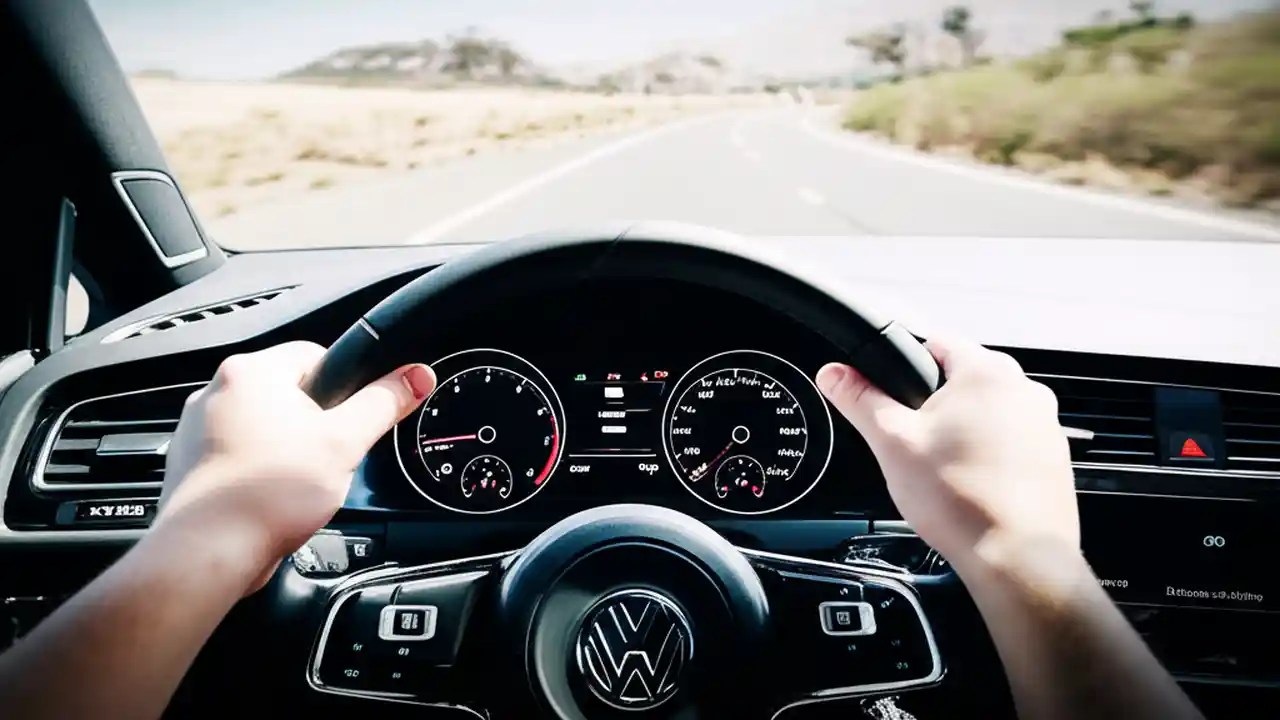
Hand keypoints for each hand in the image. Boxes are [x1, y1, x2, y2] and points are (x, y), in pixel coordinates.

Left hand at [156, 342, 434, 593]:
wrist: (211, 550)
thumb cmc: (269, 493)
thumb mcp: (345, 442)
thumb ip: (383, 403)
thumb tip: (415, 376)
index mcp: (252, 371)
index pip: (314, 355)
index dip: (344, 388)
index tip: (352, 419)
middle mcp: (216, 391)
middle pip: (287, 394)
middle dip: (313, 425)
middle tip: (328, 457)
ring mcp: (197, 428)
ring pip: (262, 427)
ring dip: (284, 449)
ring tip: (297, 483)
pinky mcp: (190, 464)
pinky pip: (238, 456)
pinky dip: (257, 473)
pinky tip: (271, 497)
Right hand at [815, 337, 1077, 575]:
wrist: (1015, 559)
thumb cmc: (962, 501)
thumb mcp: (892, 442)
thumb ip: (860, 400)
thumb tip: (835, 374)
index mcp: (987, 372)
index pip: (935, 341)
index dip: (904, 365)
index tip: (893, 394)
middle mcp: (1025, 391)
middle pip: (962, 380)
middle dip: (934, 406)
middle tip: (915, 443)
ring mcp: (1045, 425)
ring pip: (987, 414)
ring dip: (964, 432)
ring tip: (943, 471)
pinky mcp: (1053, 458)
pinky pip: (1011, 443)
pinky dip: (990, 457)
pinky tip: (971, 486)